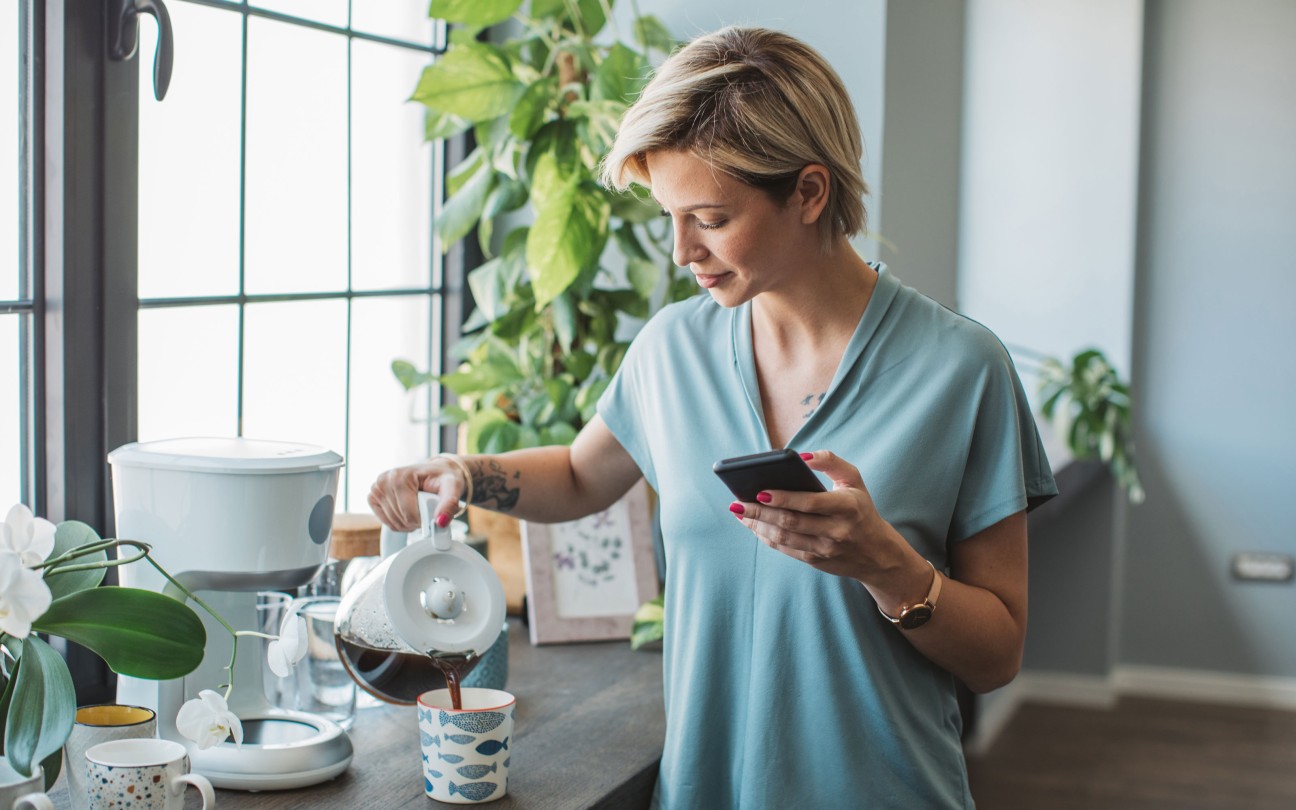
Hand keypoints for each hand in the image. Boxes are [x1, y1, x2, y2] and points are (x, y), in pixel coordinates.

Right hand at [367, 456, 467, 531]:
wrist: (436, 473)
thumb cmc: (443, 478)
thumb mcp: (452, 488)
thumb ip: (449, 504)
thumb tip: (440, 522)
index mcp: (400, 476)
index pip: (409, 514)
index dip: (424, 520)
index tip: (433, 512)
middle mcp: (384, 480)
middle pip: (400, 520)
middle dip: (417, 521)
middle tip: (427, 510)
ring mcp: (376, 489)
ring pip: (393, 524)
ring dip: (409, 524)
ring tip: (419, 510)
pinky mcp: (373, 498)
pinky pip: (386, 523)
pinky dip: (400, 523)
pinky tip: (408, 512)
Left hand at [729, 450, 902, 580]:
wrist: (878, 554)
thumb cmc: (861, 509)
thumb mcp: (854, 481)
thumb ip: (831, 462)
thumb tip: (801, 456)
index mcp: (847, 507)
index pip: (809, 502)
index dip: (783, 498)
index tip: (759, 491)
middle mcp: (836, 531)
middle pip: (791, 522)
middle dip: (760, 512)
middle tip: (737, 503)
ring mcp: (825, 549)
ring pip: (785, 538)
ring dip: (758, 525)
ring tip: (739, 512)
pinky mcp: (816, 561)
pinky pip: (786, 549)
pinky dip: (766, 537)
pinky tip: (752, 525)